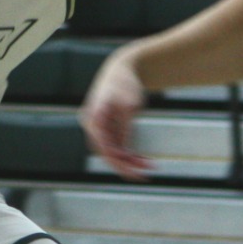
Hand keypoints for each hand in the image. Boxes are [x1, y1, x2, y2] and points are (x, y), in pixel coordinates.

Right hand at [80, 56, 155, 179]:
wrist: (121, 68)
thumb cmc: (125, 83)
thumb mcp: (129, 104)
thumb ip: (125, 127)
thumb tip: (124, 151)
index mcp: (93, 118)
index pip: (105, 148)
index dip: (121, 163)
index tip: (137, 171)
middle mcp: (92, 125)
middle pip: (107, 154)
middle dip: (127, 166)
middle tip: (146, 175)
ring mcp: (98, 128)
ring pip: (112, 152)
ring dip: (130, 161)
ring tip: (150, 166)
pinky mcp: (106, 129)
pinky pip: (116, 146)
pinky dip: (129, 153)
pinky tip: (143, 160)